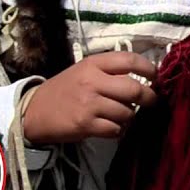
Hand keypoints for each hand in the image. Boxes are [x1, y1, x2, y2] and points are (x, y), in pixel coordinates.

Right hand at [23, 52, 157, 144]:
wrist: (34, 111)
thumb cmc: (65, 89)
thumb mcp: (84, 71)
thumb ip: (110, 72)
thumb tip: (144, 79)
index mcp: (93, 64)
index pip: (129, 60)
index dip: (149, 68)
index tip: (156, 76)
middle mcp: (92, 81)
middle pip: (134, 89)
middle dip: (149, 97)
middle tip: (152, 101)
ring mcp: (89, 104)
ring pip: (127, 112)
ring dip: (130, 116)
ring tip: (122, 115)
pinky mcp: (85, 124)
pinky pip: (116, 129)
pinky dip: (118, 130)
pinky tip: (111, 126)